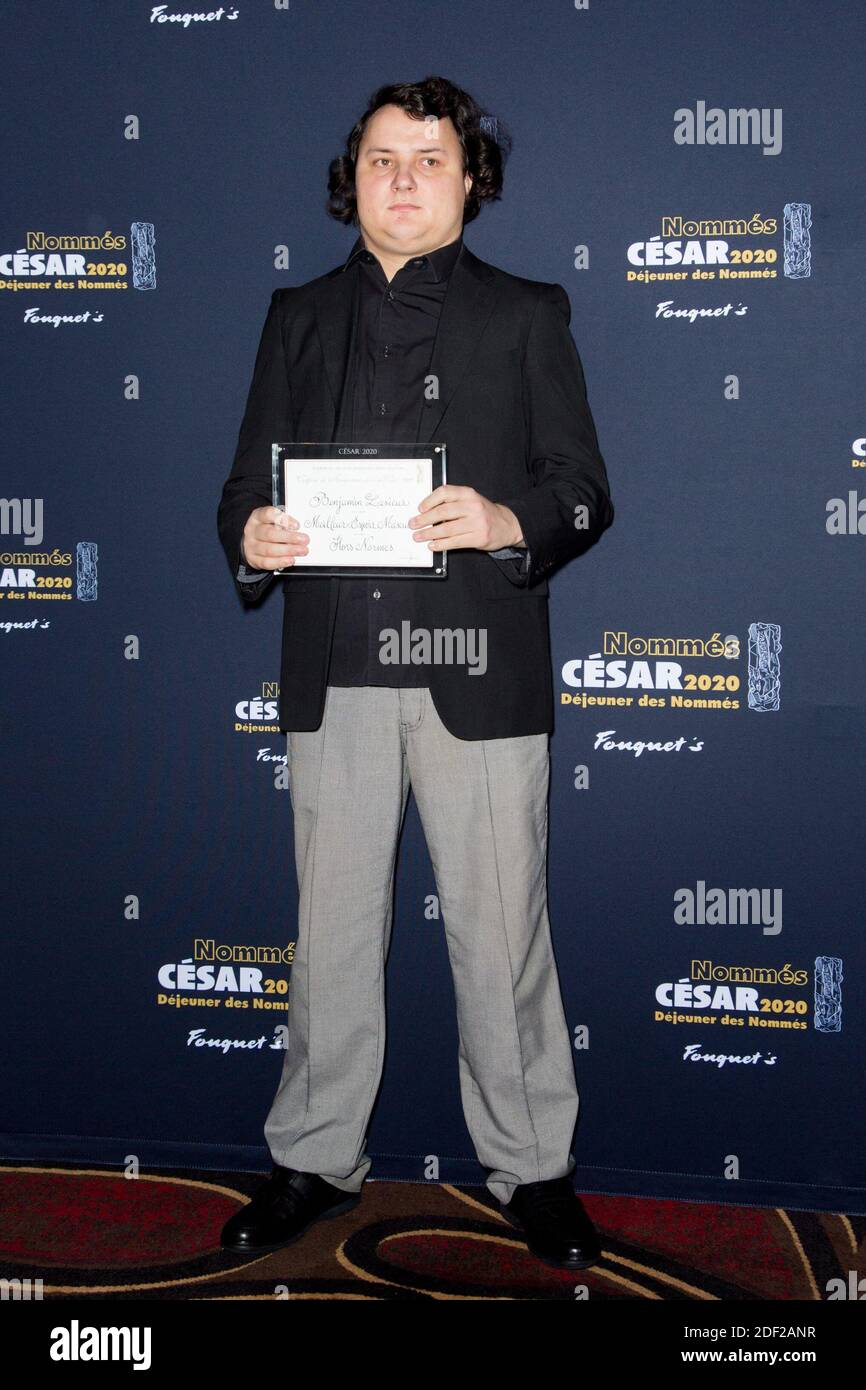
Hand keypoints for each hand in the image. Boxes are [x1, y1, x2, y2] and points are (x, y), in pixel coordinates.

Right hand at [241, 506, 309, 568]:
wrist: (252, 543)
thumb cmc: (267, 529)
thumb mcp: (273, 521)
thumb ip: (285, 523)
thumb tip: (300, 530)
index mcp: (258, 517)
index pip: (268, 514)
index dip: (283, 519)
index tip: (297, 525)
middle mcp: (253, 531)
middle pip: (270, 534)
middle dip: (290, 537)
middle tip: (305, 540)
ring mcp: (251, 546)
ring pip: (269, 549)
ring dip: (288, 550)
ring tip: (302, 551)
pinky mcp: (253, 559)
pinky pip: (267, 562)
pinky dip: (280, 562)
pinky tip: (291, 560)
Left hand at [408, 485, 523, 552]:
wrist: (507, 524)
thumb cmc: (483, 512)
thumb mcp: (470, 500)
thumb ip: (452, 502)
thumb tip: (426, 511)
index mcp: (469, 494)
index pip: (445, 492)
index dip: (429, 500)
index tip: (420, 509)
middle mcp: (473, 506)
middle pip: (443, 512)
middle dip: (424, 520)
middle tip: (413, 524)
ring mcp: (477, 523)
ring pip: (447, 529)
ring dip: (429, 534)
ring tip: (418, 536)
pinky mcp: (479, 538)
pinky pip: (455, 542)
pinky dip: (441, 544)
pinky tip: (432, 545)